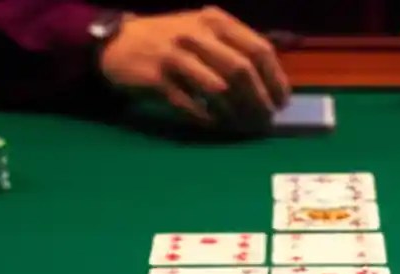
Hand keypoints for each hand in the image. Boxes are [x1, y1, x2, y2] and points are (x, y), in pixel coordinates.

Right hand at [100, 8, 288, 130]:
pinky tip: (216, 125)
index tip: (281, 103)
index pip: (258, 49)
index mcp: (216, 21)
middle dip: (259, 101)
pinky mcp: (156, 79)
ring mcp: (175, 55)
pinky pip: (191, 105)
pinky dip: (209, 119)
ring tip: (244, 128)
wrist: (117, 43)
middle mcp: (197, 34)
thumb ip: (235, 49)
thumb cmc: (170, 41)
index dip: (275, 79)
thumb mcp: (203, 31)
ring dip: (237, 113)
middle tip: (265, 122)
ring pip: (219, 89)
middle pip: (242, 71)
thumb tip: (271, 85)